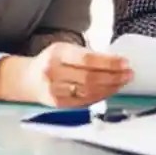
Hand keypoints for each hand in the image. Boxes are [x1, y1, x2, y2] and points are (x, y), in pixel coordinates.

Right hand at [0, 43, 132, 106]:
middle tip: (129, 73)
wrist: (26, 80)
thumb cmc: (50, 62)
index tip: (125, 62)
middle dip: (114, 77)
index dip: (109, 63)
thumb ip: (85, 55)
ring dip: (110, 88)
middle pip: (90, 78)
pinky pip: (85, 102)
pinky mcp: (59, 105)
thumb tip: (114, 61)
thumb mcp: (64, 49)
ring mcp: (55, 91)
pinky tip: (110, 91)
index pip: (87, 59)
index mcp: (57, 54)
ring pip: (89, 92)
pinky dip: (101, 96)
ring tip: (123, 82)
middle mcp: (53, 73)